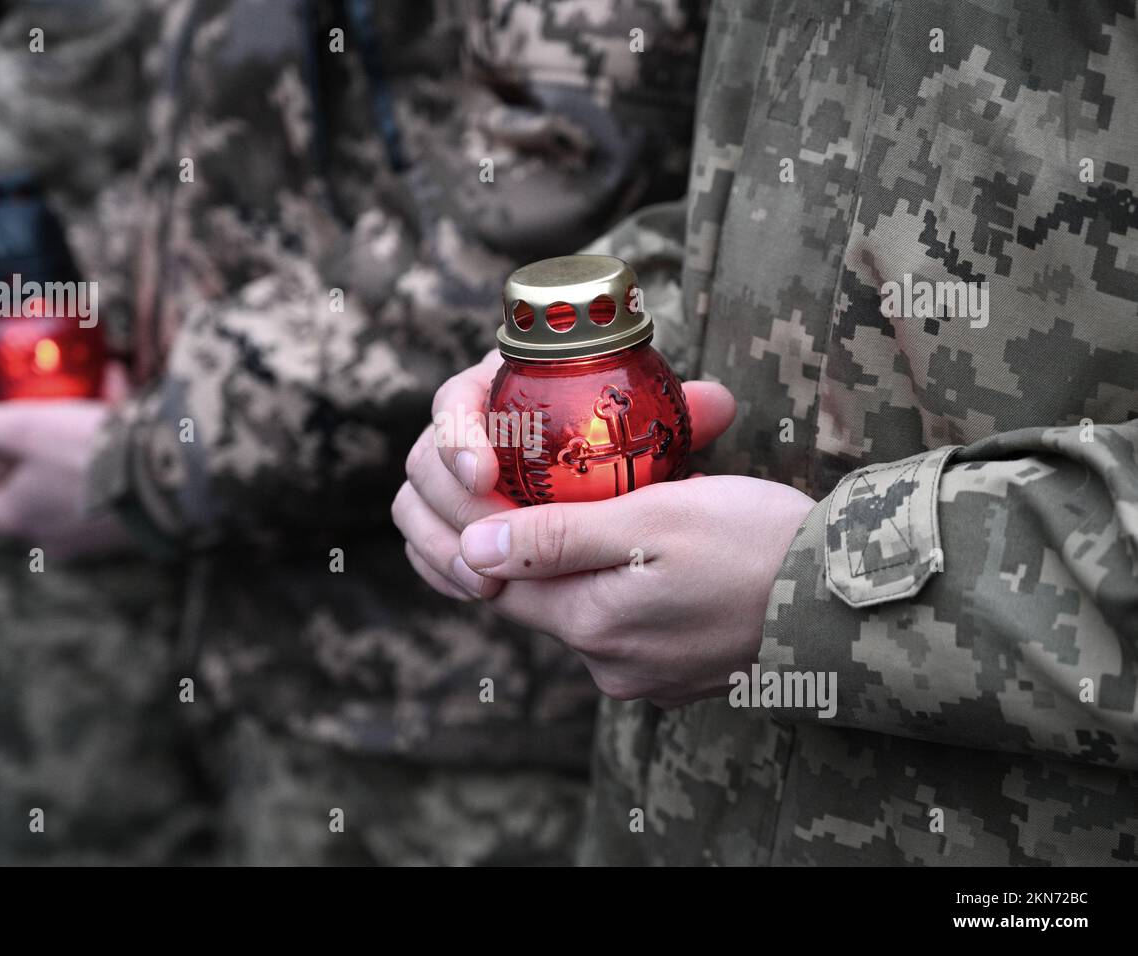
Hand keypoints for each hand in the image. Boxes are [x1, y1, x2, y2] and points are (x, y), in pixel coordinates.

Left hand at [0, 345, 135, 558]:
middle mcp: (52, 537)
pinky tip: (123, 419)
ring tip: (89, 403)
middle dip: (22, 446)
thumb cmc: (94, 454)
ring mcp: (94, 536)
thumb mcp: (24, 426)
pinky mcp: (132, 524)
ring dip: (68, 444)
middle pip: (17, 492)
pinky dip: (104, 455)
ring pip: (64, 486)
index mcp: (19, 519)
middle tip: (33, 412)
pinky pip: (104, 488)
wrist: (178, 477)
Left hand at [394, 352, 813, 707]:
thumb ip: (556, 537)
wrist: (847, 600)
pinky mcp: (681, 677)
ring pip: (589, 612)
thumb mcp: (650, 519)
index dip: (482, 535)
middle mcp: (610, 665)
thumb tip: (472, 548)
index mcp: (591, 625)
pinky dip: (629, 591)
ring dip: (588, 567)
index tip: (491, 486)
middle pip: (543, 598)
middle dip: (539, 547)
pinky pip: (632, 628)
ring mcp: (648, 677)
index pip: (498, 582)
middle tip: (553, 487)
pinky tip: (655, 557)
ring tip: (610, 515)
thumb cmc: (753, 543)